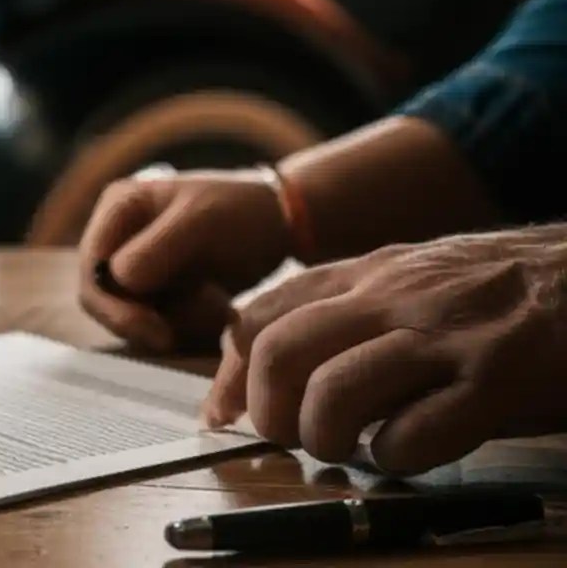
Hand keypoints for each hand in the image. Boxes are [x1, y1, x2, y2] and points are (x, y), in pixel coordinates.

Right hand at [78, 169, 290, 350]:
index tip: (158, 331)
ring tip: (213, 307)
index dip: (114, 307)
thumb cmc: (242, 210)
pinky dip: (181, 322)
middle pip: (101, 297)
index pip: (93, 270)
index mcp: (118, 207)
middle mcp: (116, 235)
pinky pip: (150, 318)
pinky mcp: (154, 285)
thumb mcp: (203, 221)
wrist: (279, 221)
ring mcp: (133, 261)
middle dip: (140, 321)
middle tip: (176, 337)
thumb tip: (118, 279)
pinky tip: (214, 308)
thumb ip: (158, 247)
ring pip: (125, 313)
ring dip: (166, 322)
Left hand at [204, 226, 566, 475]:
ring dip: (326, 436)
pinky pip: (415, 433)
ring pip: (335, 390)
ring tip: (350, 448)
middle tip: (294, 437)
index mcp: (367, 273)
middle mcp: (394, 296)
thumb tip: (269, 364)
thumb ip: (348, 309)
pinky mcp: (498, 377)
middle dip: (269, 411)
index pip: (259, 316)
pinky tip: (410, 453)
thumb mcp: (413, 279)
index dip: (230, 375)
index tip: (228, 415)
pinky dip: (396, 458)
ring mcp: (445, 334)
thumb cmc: (503, 289)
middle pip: (280, 352)